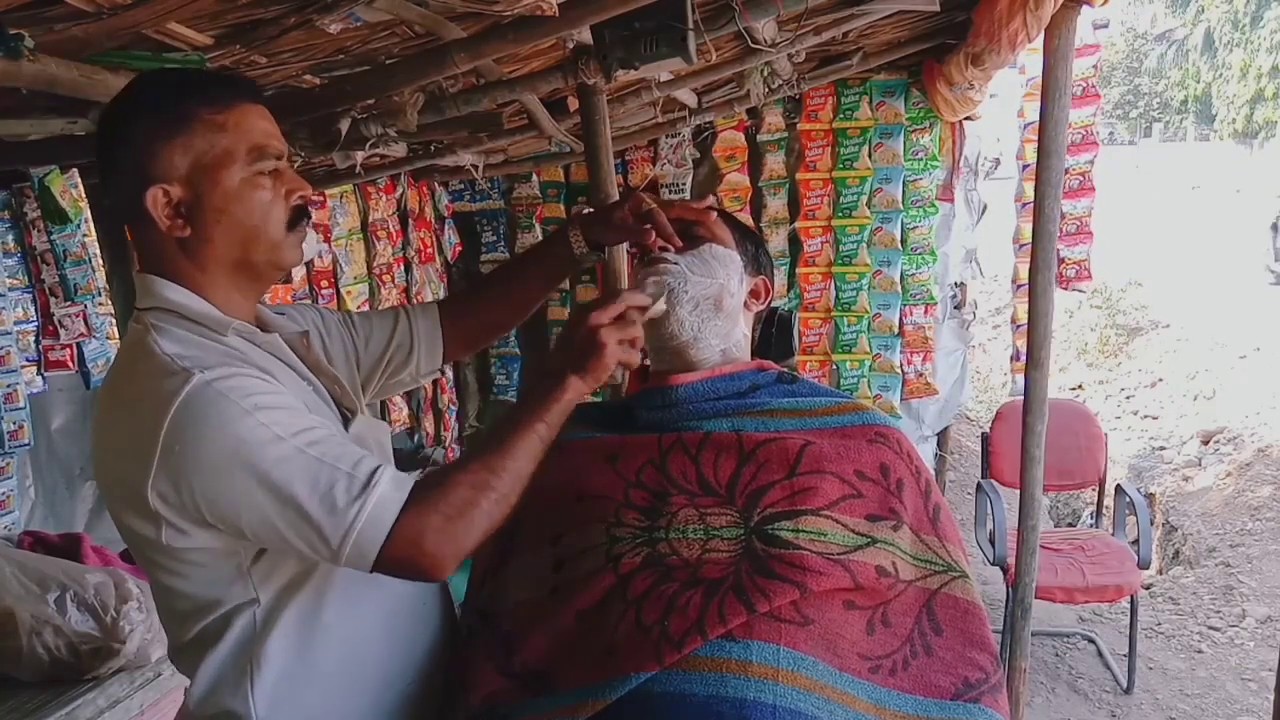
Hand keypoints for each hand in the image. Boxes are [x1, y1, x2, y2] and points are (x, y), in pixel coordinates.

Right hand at [551, 289, 651, 394]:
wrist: (562, 378)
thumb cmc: (570, 356)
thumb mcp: (581, 330)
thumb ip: (601, 320)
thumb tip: (627, 315)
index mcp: (587, 311)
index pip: (616, 294)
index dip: (635, 296)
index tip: (646, 299)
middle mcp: (594, 317)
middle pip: (626, 303)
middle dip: (641, 312)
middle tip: (649, 318)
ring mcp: (602, 332)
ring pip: (635, 327)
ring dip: (637, 341)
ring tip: (631, 352)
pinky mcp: (610, 350)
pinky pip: (634, 352)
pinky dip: (633, 361)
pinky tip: (627, 366)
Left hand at [577, 193, 719, 252]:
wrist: (590, 227)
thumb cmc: (602, 228)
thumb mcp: (616, 231)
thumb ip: (635, 234)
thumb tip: (653, 237)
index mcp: (639, 201)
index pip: (658, 216)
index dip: (667, 231)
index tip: (676, 245)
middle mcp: (647, 200)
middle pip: (673, 206)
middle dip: (693, 210)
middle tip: (713, 214)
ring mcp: (649, 206)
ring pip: (674, 208)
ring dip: (691, 209)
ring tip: (710, 206)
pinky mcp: (649, 214)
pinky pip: (669, 215)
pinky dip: (682, 215)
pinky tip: (695, 211)